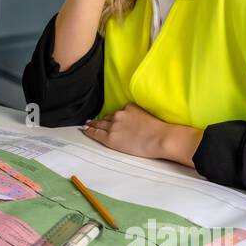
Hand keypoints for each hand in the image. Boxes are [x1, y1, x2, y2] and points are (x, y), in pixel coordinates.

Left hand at [81, 103, 202, 165]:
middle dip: (101, 120)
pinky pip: (96, 133)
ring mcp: (114, 126)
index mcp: (129, 107)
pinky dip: (89, 131)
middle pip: (107, 117)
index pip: (117, 112)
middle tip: (92, 121)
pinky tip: (85, 129)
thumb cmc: (159, 130)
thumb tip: (133, 122)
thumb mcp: (147, 116)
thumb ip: (137, 116)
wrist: (160, 138)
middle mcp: (119, 114)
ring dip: (93, 124)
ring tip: (87, 125)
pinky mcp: (111, 137)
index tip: (108, 118)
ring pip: (100, 124)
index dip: (111, 116)